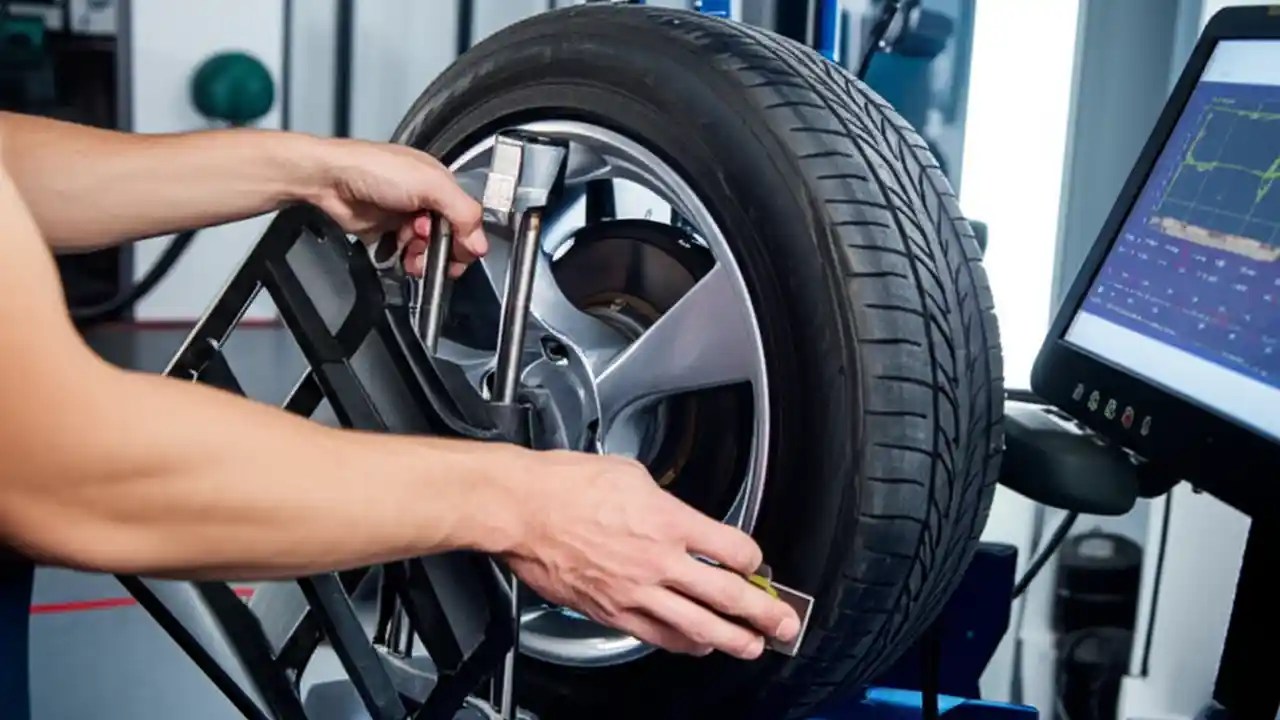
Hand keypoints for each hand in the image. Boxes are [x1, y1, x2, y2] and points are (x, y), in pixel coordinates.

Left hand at [308, 138, 487, 276]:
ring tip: (411, 251)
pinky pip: (403, 254)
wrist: (330, 180)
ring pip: (425, 250)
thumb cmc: (374, 169)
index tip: (460, 253)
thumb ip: (462, 212)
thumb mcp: (430, 185)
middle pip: (447, 237)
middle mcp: (424, 200)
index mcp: (440, 184)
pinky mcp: (385, 232)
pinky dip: (404, 260)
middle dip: (441, 250)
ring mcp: (404, 217)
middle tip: (431, 250)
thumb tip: (480, 242)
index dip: (466, 239)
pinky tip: (399, 256)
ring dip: (421, 257)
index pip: (466, 218)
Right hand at [502, 451, 801, 659]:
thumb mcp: (632, 475)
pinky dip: (684, 643)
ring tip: (752, 646)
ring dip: (732, 640)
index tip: (755, 563)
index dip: (752, 560)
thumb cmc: (567, 485)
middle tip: (784, 624)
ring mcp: (636, 592)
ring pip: (697, 626)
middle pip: (727, 596)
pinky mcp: (611, 611)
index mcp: (670, 521)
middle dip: (763, 614)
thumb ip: (663, 502)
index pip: (733, 550)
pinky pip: (657, 635)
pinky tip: (697, 645)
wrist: (524, 509)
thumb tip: (677, 516)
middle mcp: (659, 561)